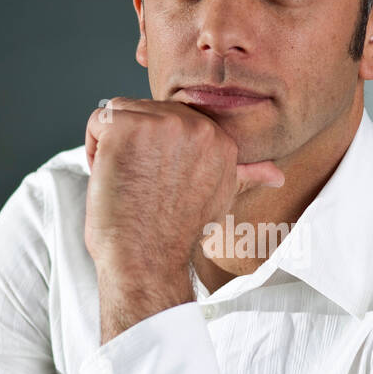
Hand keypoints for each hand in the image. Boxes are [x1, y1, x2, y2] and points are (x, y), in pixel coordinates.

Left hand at [83, 98, 284, 287]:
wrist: (148, 261)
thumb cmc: (175, 234)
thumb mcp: (219, 199)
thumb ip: (245, 175)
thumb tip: (278, 175)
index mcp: (220, 138)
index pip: (172, 120)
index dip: (158, 152)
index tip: (163, 186)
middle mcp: (196, 125)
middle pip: (145, 112)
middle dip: (135, 148)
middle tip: (145, 189)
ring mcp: (161, 123)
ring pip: (121, 114)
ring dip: (114, 148)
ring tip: (129, 183)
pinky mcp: (126, 127)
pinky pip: (98, 120)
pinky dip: (94, 150)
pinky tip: (113, 179)